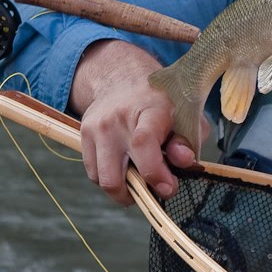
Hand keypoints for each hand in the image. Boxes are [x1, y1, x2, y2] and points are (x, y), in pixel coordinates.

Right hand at [70, 39, 206, 204]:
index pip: (143, 143)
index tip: (168, 188)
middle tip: (158, 190)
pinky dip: (113, 181)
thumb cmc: (163, 102)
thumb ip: (188, 140)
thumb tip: (184, 161)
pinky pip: (94, 174)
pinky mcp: (83, 136)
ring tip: (144, 181)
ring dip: (126, 191)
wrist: (124, 78)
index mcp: (148, 109)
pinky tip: (129, 172)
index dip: (155, 173)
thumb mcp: (186, 115)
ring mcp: (95, 128)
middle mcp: (116, 120)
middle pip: (115, 174)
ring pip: (103, 180)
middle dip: (140, 193)